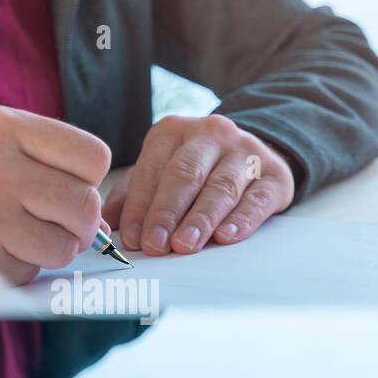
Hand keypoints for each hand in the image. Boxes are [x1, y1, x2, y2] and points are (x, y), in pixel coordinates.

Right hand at [0, 105, 111, 289]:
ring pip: (64, 247)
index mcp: (3, 127)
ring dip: (47, 251)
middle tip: (49, 225)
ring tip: (13, 238)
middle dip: (76, 223)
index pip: (92, 157)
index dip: (87, 180)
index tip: (65, 188)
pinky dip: (15, 270)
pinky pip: (29, 274)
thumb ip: (43, 159)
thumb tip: (100, 214)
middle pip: (84, 206)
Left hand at [102, 114, 293, 254]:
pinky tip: (227, 236)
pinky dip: (242, 219)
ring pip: (221, 186)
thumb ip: (132, 196)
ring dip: (201, 219)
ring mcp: (246, 152)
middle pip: (186, 174)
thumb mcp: (160, 173)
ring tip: (186, 245)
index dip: (140, 206)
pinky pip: (256, 198)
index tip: (132, 239)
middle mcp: (211, 134)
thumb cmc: (195, 171)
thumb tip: (104, 225)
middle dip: (167, 213)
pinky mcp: (274, 175)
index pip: (153, 170)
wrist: (252, 157)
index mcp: (173, 131)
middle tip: (156, 245)